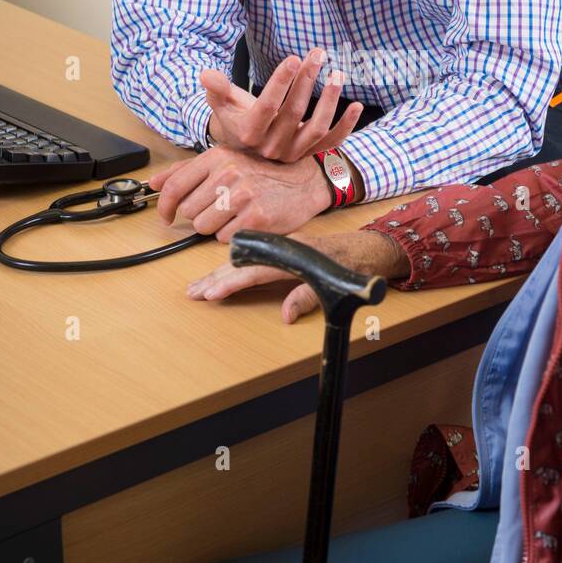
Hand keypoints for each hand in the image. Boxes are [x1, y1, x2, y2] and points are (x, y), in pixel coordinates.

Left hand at [149, 145, 331, 241]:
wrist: (303, 182)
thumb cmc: (261, 173)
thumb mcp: (226, 160)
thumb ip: (187, 170)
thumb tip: (154, 182)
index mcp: (217, 156)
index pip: (175, 186)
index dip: (163, 205)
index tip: (165, 216)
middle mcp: (228, 173)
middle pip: (189, 211)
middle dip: (200, 215)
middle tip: (219, 208)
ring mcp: (243, 196)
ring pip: (204, 227)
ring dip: (215, 227)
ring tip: (233, 214)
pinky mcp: (255, 218)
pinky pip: (225, 238)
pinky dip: (232, 235)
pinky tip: (246, 221)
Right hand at [186, 229, 409, 319]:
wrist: (369, 247)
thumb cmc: (355, 265)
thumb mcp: (337, 286)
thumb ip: (309, 298)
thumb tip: (285, 315)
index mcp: (295, 255)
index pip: (255, 270)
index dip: (232, 282)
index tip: (211, 292)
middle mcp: (285, 247)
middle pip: (243, 264)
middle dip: (216, 278)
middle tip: (193, 292)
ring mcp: (283, 247)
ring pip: (245, 260)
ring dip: (220, 273)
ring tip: (199, 286)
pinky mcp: (283, 249)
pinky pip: (253, 258)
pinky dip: (233, 267)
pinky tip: (221, 274)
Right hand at [201, 49, 363, 160]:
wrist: (244, 145)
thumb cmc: (234, 115)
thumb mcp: (221, 101)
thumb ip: (216, 87)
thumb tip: (206, 74)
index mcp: (249, 133)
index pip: (267, 106)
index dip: (280, 83)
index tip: (292, 58)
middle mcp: (271, 147)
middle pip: (293, 112)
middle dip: (306, 80)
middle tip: (317, 53)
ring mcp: (292, 153)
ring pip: (315, 128)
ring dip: (330, 101)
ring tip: (337, 73)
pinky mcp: (308, 154)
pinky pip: (331, 143)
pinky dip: (346, 126)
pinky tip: (357, 105)